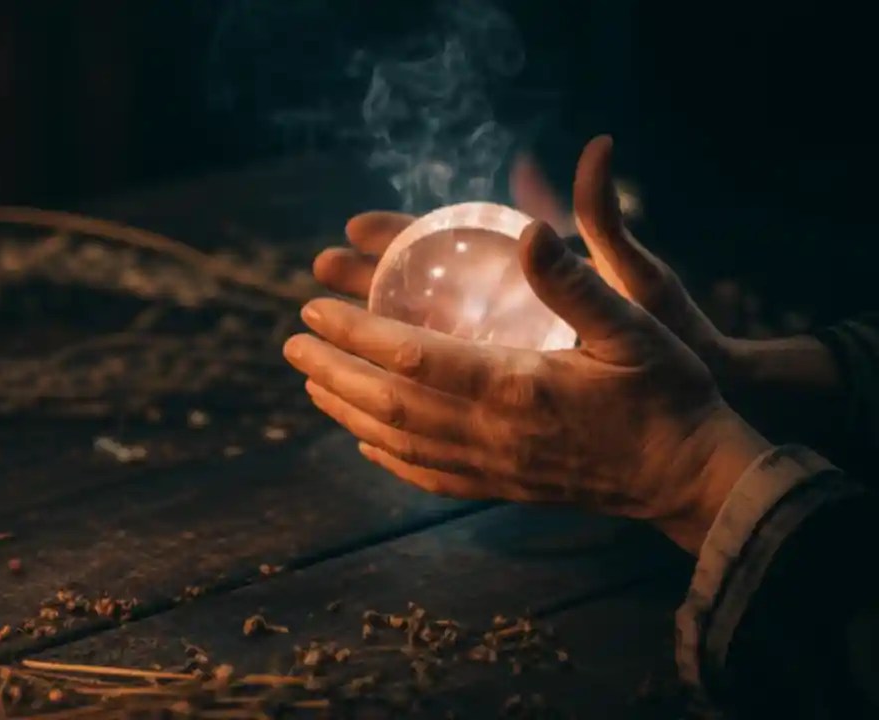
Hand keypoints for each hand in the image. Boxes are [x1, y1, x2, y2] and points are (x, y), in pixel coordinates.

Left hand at [318, 136, 841, 448]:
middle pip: (387, 402)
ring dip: (345, 409)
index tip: (312, 311)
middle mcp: (491, 433)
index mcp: (515, 385)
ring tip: (310, 383)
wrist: (689, 475)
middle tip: (290, 345)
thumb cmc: (666, 392)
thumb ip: (575, 281)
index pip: (410, 356)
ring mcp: (492, 467)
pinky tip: (363, 440)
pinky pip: (427, 476)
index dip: (354, 332)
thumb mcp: (633, 324)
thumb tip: (529, 230)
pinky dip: (385, 456)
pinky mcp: (501, 488)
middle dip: (331, 370)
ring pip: (397, 441)